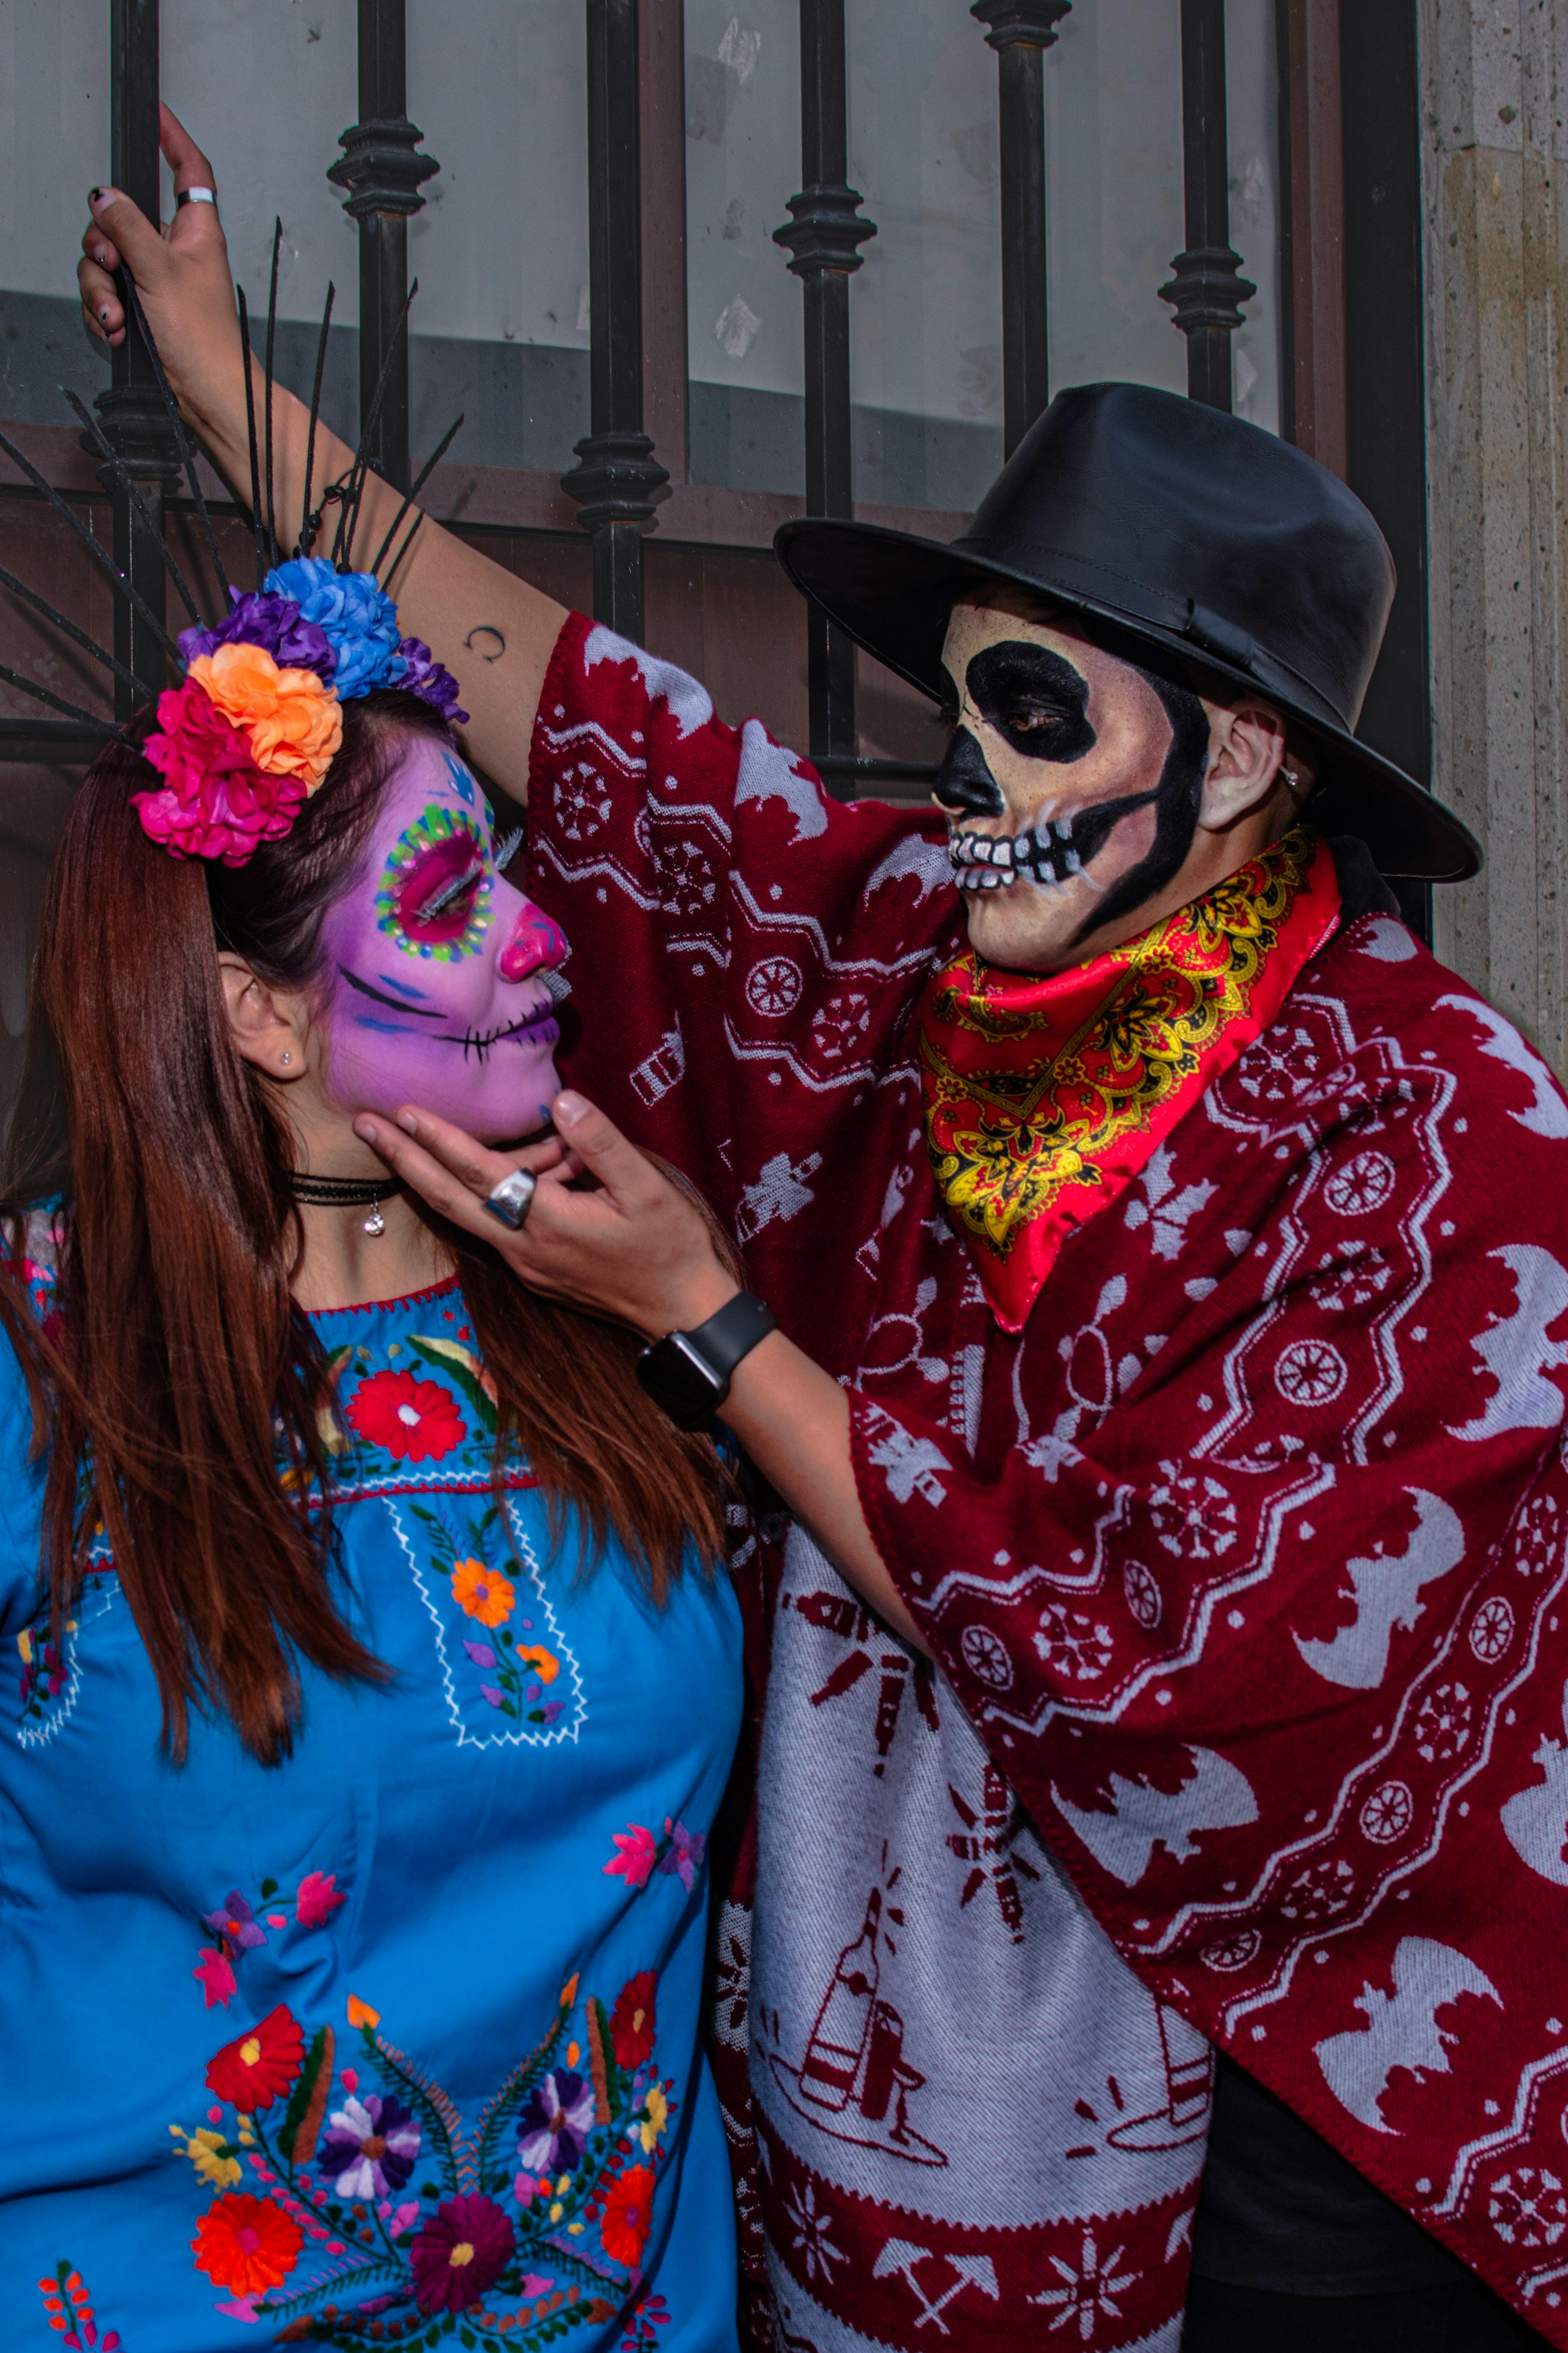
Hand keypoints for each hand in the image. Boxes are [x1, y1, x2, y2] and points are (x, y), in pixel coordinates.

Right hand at [78, 104, 245, 442]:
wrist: (204, 392)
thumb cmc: (203, 338)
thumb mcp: (162, 270)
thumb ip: (128, 227)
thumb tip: (103, 195)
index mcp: (196, 232)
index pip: (187, 170)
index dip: (173, 139)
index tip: (157, 114)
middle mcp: (172, 250)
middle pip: (119, 218)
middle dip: (104, 248)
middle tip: (113, 269)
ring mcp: (152, 278)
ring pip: (104, 261)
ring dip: (101, 290)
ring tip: (120, 315)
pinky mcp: (137, 306)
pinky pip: (103, 293)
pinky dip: (103, 312)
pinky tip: (118, 330)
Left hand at [352, 1092, 738, 1339]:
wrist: (686, 1313)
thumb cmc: (672, 1249)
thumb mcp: (648, 1188)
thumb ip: (601, 1143)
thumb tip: (562, 1102)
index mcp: (546, 1222)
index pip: (479, 1172)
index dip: (438, 1139)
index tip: (401, 1111)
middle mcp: (523, 1247)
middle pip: (448, 1198)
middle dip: (404, 1160)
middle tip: (365, 1125)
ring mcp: (526, 1264)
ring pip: (476, 1211)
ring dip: (460, 1173)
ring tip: (529, 1142)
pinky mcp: (537, 1272)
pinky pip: (504, 1223)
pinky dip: (503, 1193)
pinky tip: (543, 1169)